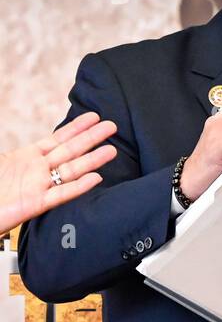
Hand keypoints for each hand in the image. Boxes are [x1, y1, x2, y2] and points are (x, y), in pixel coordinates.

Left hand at [0, 111, 117, 235]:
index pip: (57, 139)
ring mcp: (38, 186)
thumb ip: (5, 148)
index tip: (94, 117)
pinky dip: (79, 187)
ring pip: (71, 170)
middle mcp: (37, 170)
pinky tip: (95, 179)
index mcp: (26, 157)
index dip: (76, 127)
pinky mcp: (36, 204)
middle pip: (70, 150)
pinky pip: (62, 194)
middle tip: (111, 127)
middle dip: (91, 138)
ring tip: (111, 151)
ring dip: (92, 160)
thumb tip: (4, 131)